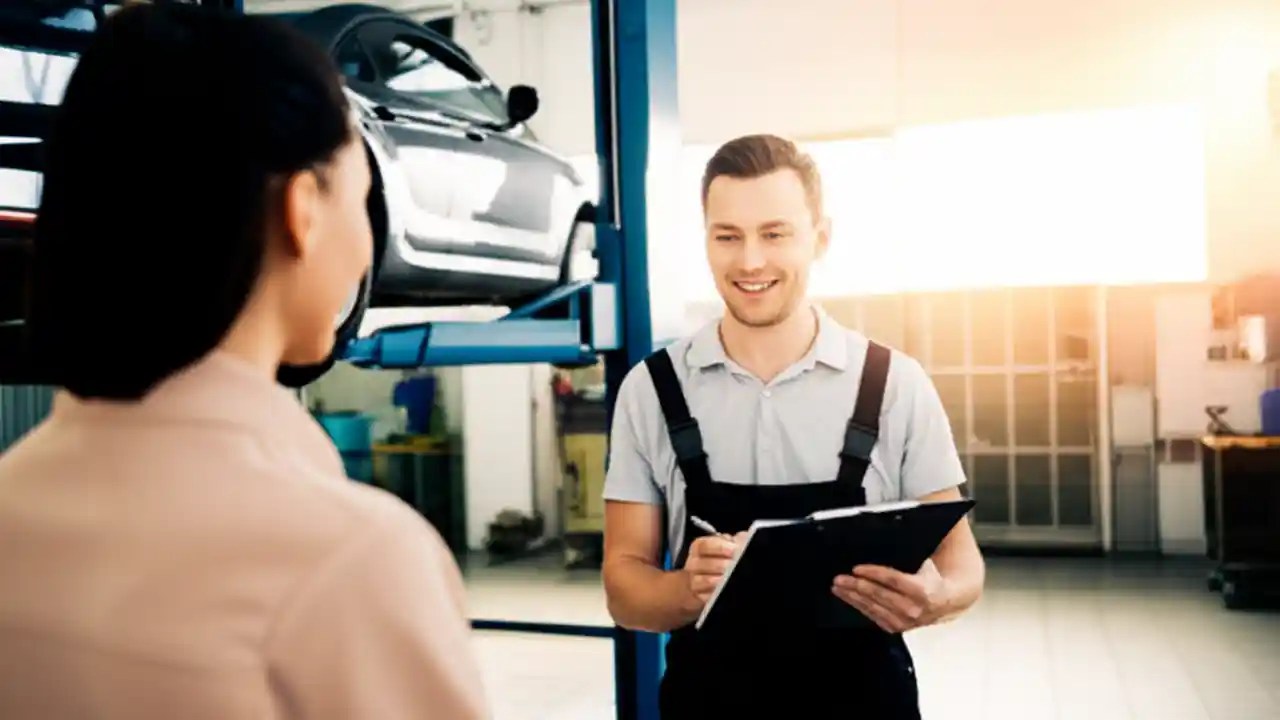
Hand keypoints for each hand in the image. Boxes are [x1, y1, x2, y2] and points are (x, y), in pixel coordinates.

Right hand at [682, 532, 745, 604]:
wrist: (699, 580)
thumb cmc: (715, 559)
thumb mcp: (722, 545)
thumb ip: (732, 541)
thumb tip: (744, 539)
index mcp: (699, 547)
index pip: (706, 545)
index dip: (721, 547)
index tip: (735, 550)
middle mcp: (693, 563)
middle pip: (708, 564)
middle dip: (726, 565)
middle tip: (738, 565)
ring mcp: (694, 581)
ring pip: (707, 581)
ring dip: (723, 580)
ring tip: (735, 578)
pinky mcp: (698, 596)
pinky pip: (708, 596)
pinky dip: (718, 593)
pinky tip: (729, 589)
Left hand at [832, 559, 950, 633]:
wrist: (947, 602)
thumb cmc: (932, 579)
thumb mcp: (927, 562)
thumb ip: (913, 548)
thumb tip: (902, 524)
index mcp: (923, 590)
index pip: (894, 580)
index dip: (873, 573)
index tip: (856, 568)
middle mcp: (914, 609)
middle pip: (879, 594)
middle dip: (857, 586)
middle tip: (840, 578)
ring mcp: (905, 621)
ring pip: (873, 607)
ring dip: (853, 597)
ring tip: (838, 587)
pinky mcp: (897, 628)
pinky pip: (873, 616)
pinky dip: (859, 606)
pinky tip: (848, 597)